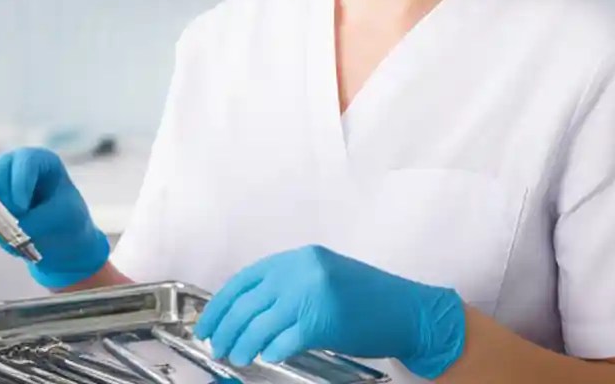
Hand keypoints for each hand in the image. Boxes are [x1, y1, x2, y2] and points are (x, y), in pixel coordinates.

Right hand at [0, 147, 109, 288]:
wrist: (60, 241)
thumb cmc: (67, 221)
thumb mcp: (61, 219)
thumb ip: (34, 220)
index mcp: (42, 161)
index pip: (26, 160)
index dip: (20, 181)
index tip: (21, 207)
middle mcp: (16, 164)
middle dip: (2, 196)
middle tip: (13, 221)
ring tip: (5, 229)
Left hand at [193, 245, 465, 378]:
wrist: (408, 310)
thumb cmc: (368, 298)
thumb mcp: (324, 277)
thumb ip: (289, 286)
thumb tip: (248, 311)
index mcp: (299, 258)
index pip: (244, 280)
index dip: (219, 305)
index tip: (207, 324)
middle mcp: (302, 271)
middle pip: (246, 304)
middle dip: (225, 329)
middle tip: (217, 347)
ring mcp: (312, 295)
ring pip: (259, 324)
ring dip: (243, 344)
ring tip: (237, 356)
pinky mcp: (322, 321)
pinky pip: (284, 340)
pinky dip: (271, 351)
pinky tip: (268, 357)